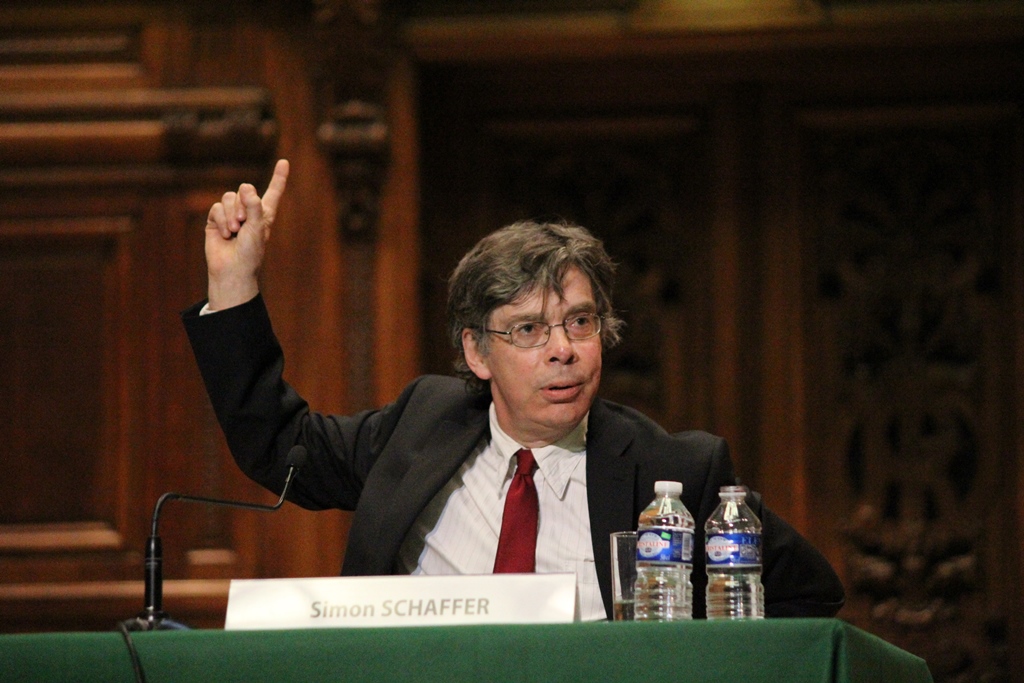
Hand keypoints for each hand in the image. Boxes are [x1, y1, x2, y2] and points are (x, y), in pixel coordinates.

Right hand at [204, 159, 289, 310]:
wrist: (233, 269)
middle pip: (244, 190)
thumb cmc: (250, 252)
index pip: (273, 192)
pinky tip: (225, 234)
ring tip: (235, 230)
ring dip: (231, 213)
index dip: (279, 178)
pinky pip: (217, 208)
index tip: (284, 162)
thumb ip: (254, 206)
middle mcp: (249, 211)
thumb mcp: (257, 228)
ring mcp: (231, 215)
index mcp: (265, 214)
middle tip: (243, 224)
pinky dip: (221, 220)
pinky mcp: (217, 220)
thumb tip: (246, 187)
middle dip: (242, 205)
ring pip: (229, 197)